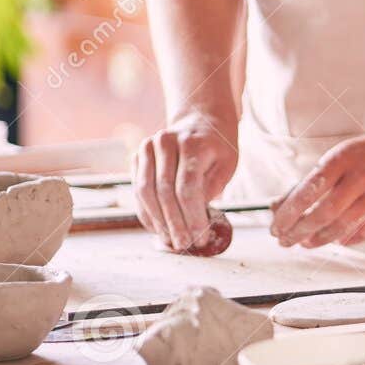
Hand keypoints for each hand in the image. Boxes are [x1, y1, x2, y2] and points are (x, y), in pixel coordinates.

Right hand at [133, 112, 237, 250]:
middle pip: (164, 192)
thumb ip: (212, 188)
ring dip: (157, 221)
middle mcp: (165, 142)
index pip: (187, 187)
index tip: (201, 236)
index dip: (192, 217)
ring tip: (170, 241)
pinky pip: (137, 190)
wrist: (199, 120)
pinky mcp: (137, 156)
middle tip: (184, 244)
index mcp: (192, 143)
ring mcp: (147, 147)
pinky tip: (157, 228)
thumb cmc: (216, 146)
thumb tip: (195, 220)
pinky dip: (146, 212)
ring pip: (146, 192)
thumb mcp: (227, 164)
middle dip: (174, 223)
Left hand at [269, 121, 364, 248]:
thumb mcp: (339, 156)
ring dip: (319, 239)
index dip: (288, 213)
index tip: (275, 226)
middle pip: (324, 213)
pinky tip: (334, 241)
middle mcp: (362, 177)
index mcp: (344, 159)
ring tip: (304, 243)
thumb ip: (310, 181)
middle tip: (285, 240)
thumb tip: (278, 205)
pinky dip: (348, 239)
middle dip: (299, 231)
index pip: (308, 191)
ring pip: (344, 226)